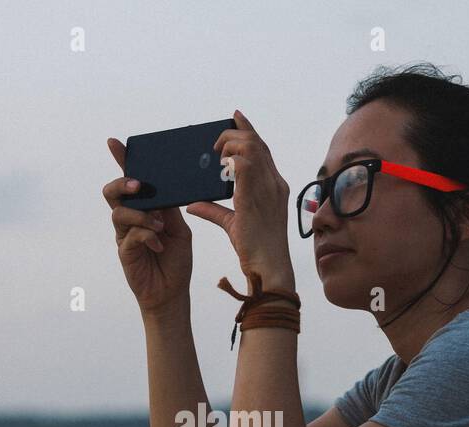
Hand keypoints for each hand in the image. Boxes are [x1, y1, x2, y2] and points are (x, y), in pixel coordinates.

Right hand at [103, 136, 193, 315]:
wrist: (173, 292)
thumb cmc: (175, 260)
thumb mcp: (180, 230)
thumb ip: (170, 210)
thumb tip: (164, 189)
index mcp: (145, 208)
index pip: (131, 181)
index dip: (121, 162)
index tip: (115, 144)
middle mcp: (131, 218)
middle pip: (113, 192)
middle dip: (123, 184)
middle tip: (138, 185)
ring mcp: (125, 235)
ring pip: (120, 212)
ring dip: (141, 214)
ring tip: (159, 224)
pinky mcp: (125, 251)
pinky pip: (130, 235)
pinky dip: (147, 235)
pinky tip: (158, 243)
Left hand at [186, 109, 294, 288]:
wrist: (268, 267)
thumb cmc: (256, 250)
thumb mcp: (232, 225)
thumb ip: (213, 210)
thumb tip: (193, 204)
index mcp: (274, 187)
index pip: (263, 150)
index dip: (250, 130)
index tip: (236, 117)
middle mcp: (274, 183)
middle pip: (257, 143)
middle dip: (236, 133)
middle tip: (216, 140)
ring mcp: (267, 188)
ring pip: (251, 147)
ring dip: (230, 143)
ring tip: (216, 152)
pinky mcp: (255, 196)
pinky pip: (243, 165)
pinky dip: (230, 158)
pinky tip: (220, 163)